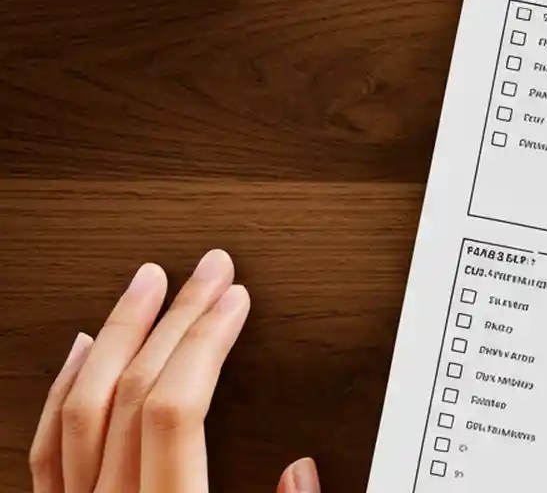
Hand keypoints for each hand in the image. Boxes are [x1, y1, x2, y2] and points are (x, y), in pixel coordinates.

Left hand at [29, 250, 319, 492]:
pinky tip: (85, 349)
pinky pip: (47, 446)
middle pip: (134, 393)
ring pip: (82, 407)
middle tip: (208, 272)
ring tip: (146, 286)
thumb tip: (302, 471)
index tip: (234, 301)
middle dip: (178, 319)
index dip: (206, 344)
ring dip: (120, 335)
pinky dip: (64, 389)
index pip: (176, 408)